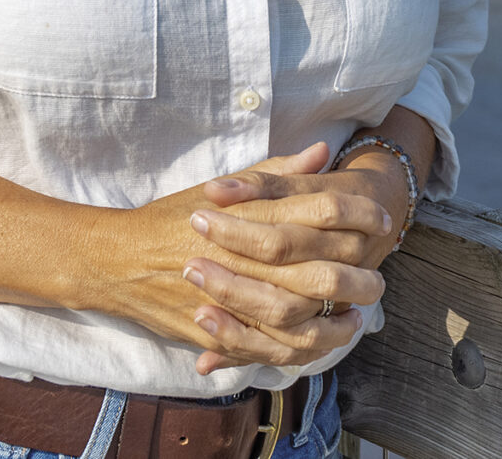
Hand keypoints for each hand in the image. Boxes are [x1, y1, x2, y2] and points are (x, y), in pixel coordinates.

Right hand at [82, 144, 380, 374]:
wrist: (121, 259)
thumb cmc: (173, 216)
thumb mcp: (224, 185)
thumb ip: (275, 173)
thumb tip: (321, 153)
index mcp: (249, 215)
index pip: (319, 213)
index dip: (357, 216)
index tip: (380, 221)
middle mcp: (245, 257)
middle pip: (321, 272)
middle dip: (358, 277)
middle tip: (379, 277)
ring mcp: (232, 298)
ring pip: (302, 317)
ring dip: (338, 319)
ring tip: (360, 314)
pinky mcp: (220, 331)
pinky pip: (272, 348)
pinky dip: (303, 348)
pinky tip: (325, 340)